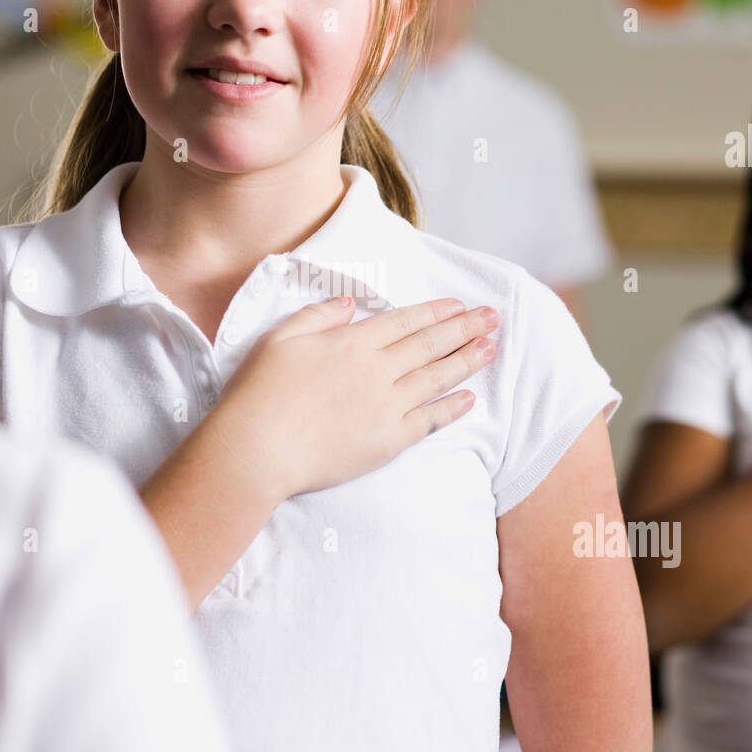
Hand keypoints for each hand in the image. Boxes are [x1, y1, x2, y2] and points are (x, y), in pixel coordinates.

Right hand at [208, 296, 498, 497]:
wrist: (257, 448)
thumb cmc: (260, 391)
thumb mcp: (281, 338)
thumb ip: (318, 316)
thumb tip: (349, 303)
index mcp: (352, 342)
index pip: (405, 321)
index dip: (435, 312)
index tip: (458, 305)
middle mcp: (377, 370)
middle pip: (430, 344)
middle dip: (465, 328)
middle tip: (493, 317)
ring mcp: (387, 406)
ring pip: (437, 378)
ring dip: (467, 361)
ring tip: (491, 348)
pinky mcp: (388, 441)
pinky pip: (430, 421)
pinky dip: (452, 408)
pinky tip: (470, 399)